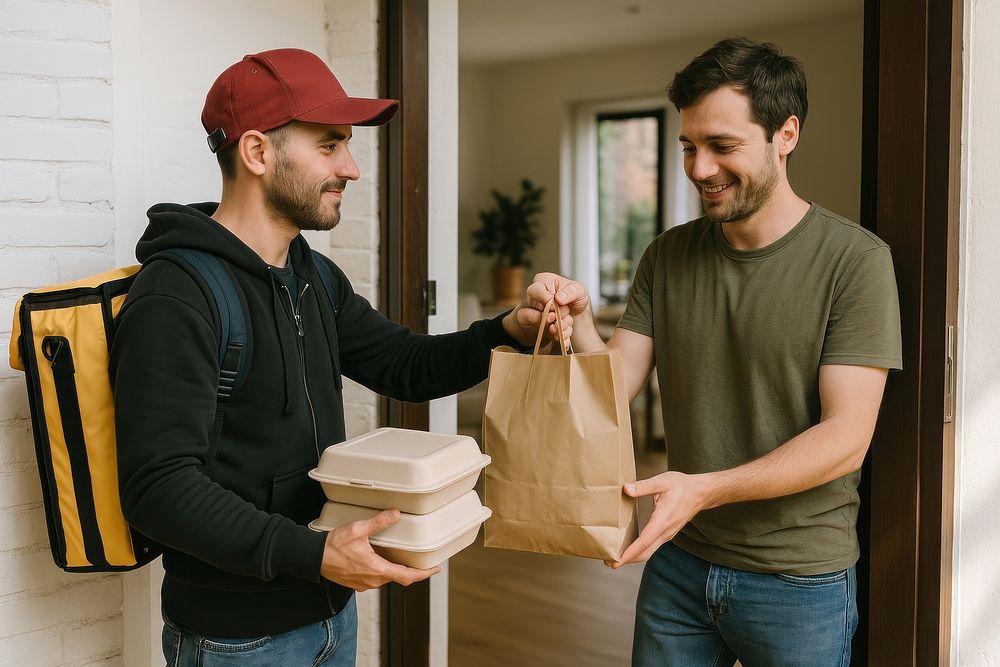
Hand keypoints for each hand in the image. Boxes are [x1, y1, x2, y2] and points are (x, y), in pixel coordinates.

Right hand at [320, 509, 439, 590]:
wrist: (313, 558)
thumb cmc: (333, 546)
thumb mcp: (358, 530)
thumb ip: (378, 522)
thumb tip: (395, 514)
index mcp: (376, 569)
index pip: (406, 576)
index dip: (423, 574)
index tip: (434, 570)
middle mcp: (372, 580)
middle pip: (398, 578)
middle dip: (412, 571)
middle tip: (423, 563)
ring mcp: (364, 583)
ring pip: (386, 578)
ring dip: (396, 570)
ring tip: (404, 560)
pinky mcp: (356, 583)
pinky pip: (375, 579)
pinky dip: (383, 571)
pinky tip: (382, 561)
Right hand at [508, 272, 591, 345]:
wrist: (578, 310)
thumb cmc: (575, 295)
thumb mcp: (579, 289)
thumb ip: (571, 291)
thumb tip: (558, 298)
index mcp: (542, 282)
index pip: (534, 291)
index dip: (547, 300)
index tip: (559, 302)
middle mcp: (535, 298)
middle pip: (538, 310)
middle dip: (556, 315)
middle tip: (567, 311)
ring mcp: (536, 313)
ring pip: (541, 324)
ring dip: (559, 326)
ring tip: (569, 321)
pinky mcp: (540, 326)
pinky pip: (545, 334)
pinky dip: (559, 334)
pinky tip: (566, 331)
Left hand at [605, 471, 711, 568]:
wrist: (701, 492)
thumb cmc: (682, 486)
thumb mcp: (661, 482)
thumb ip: (642, 486)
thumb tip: (626, 489)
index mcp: (662, 521)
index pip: (644, 542)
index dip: (629, 553)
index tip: (616, 560)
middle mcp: (665, 532)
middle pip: (645, 553)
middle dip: (627, 560)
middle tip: (609, 562)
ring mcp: (667, 534)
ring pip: (649, 551)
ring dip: (633, 556)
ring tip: (615, 556)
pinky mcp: (667, 532)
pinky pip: (652, 545)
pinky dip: (640, 549)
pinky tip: (629, 546)